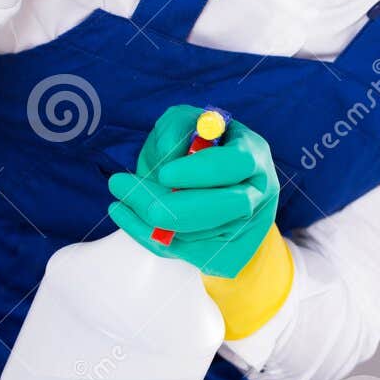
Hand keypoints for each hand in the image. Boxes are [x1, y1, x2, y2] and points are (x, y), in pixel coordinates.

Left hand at [106, 104, 279, 278]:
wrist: (207, 183)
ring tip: (120, 197)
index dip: (202, 171)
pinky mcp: (227, 256)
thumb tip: (167, 161)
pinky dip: (149, 236)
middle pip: (232, 207)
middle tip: (131, 196)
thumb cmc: (195, 146)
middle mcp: (258, 194)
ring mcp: (247, 228)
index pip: (238, 163)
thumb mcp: (185, 123)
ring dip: (154, 221)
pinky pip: (187, 251)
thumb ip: (177, 127)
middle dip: (179, 207)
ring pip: (205, 234)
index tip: (165, 173)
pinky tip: (124, 214)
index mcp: (254, 155)